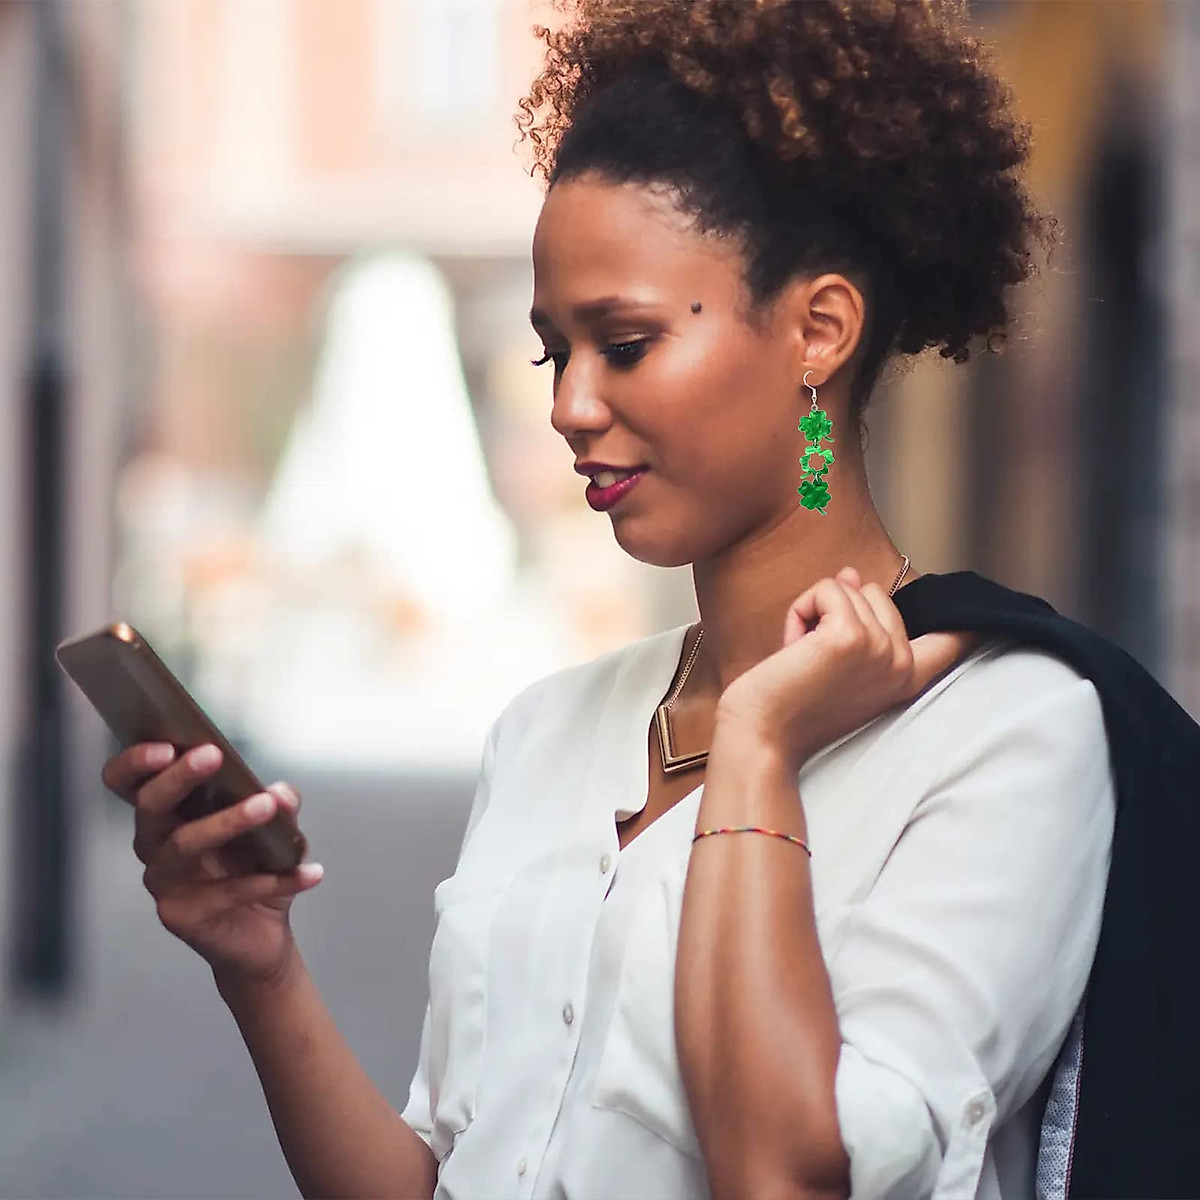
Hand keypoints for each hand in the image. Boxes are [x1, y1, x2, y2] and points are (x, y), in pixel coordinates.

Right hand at [102, 742, 322, 990]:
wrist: (262, 936)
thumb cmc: (255, 868)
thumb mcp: (274, 827)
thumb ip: (278, 802)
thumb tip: (282, 792)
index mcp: (167, 814)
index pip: (127, 782)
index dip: (135, 762)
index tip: (167, 744)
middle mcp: (154, 844)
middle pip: (150, 805)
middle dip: (179, 777)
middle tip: (213, 755)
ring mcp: (163, 882)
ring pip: (184, 844)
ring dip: (229, 820)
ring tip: (268, 805)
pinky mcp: (180, 916)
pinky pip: (228, 892)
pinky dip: (274, 880)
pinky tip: (310, 872)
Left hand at [716, 566, 984, 770]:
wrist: (760, 737)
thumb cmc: (789, 706)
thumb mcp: (838, 663)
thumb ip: (858, 621)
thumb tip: (853, 572)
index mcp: (905, 679)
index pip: (955, 641)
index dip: (966, 621)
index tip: (985, 617)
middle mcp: (901, 664)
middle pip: (876, 594)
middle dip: (835, 611)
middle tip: (813, 658)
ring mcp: (880, 649)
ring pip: (848, 587)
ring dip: (812, 613)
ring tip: (801, 658)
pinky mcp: (850, 636)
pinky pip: (826, 589)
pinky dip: (800, 610)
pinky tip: (792, 648)